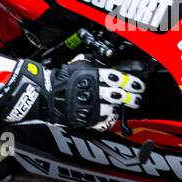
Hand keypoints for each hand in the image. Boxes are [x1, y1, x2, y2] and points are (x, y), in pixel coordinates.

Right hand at [0, 59, 144, 130]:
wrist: (43, 96)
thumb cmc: (59, 79)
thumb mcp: (77, 65)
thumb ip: (91, 65)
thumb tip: (102, 61)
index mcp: (92, 76)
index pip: (117, 78)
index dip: (130, 81)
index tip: (138, 83)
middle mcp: (93, 91)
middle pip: (119, 95)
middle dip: (132, 96)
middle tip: (138, 97)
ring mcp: (89, 106)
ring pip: (112, 108)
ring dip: (120, 108)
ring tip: (125, 107)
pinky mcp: (85, 119)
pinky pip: (101, 120)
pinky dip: (107, 119)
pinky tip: (110, 116)